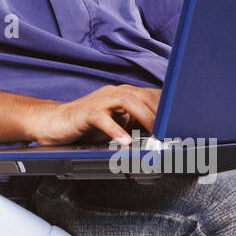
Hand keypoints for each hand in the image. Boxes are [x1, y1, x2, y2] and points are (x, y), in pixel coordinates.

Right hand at [26, 84, 160, 145]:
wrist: (53, 122)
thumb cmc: (85, 124)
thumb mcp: (117, 124)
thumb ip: (136, 124)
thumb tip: (160, 133)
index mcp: (124, 95)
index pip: (152, 95)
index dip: (168, 107)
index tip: (183, 120)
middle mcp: (114, 93)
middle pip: (143, 96)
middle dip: (160, 112)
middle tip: (172, 131)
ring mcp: (100, 101)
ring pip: (127, 101)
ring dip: (144, 116)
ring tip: (155, 132)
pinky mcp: (86, 112)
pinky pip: (103, 118)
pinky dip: (115, 130)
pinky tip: (124, 142)